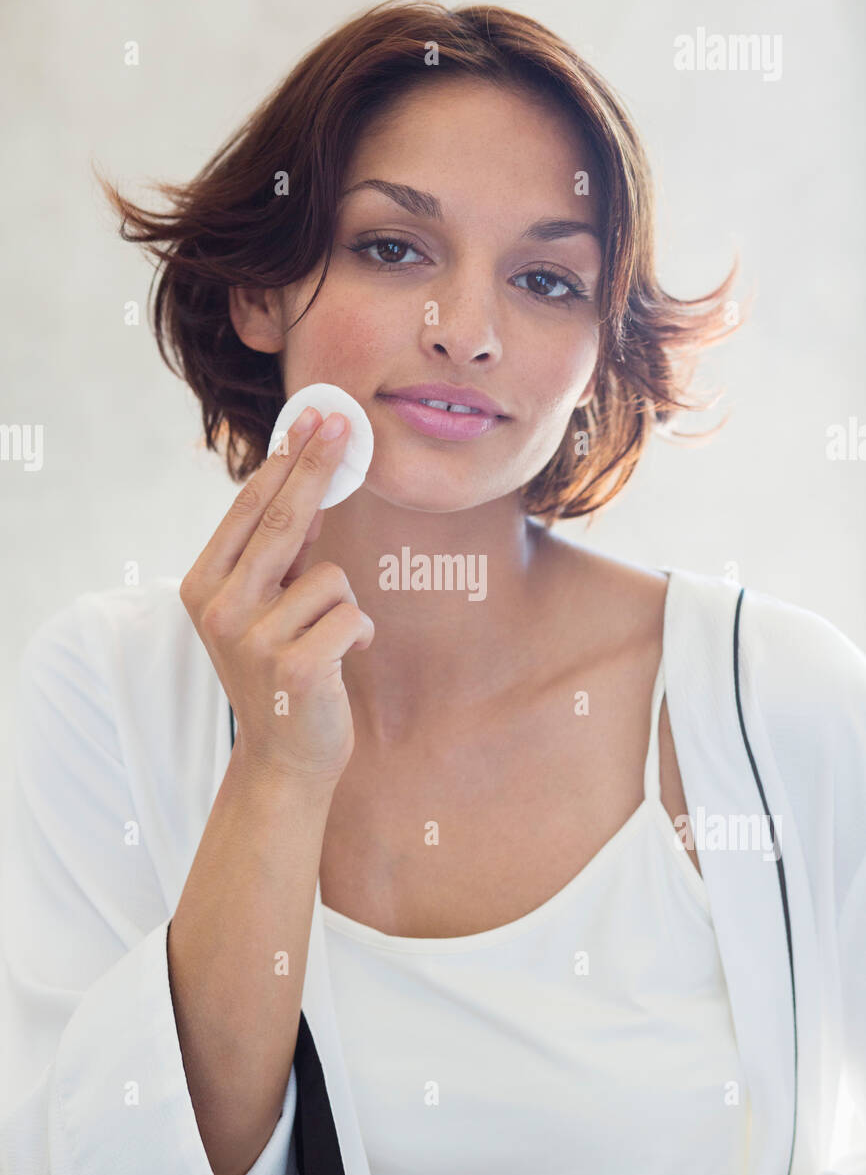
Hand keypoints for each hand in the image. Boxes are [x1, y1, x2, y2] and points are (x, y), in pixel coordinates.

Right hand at [180, 407, 373, 784]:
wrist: (284, 757)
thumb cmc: (279, 672)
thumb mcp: (263, 608)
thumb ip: (277, 557)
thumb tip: (308, 485)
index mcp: (203, 586)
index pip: (248, 509)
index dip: (284, 460)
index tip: (311, 418)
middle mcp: (220, 608)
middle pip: (281, 518)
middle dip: (314, 465)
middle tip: (339, 421)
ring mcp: (254, 638)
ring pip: (331, 577)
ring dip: (342, 607)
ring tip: (322, 642)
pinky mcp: (296, 665)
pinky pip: (353, 616)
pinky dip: (359, 636)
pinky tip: (338, 664)